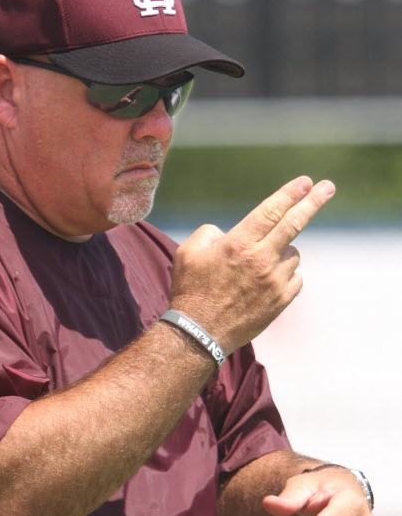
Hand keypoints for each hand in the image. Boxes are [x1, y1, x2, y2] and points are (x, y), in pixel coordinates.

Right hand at [169, 176, 334, 353]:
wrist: (198, 334)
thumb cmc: (190, 290)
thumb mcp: (188, 252)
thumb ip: (211, 233)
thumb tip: (228, 233)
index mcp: (239, 243)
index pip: (272, 210)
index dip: (291, 193)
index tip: (306, 182)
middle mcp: (261, 259)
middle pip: (295, 223)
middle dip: (313, 201)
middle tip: (328, 187)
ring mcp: (274, 281)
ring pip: (293, 255)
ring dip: (283, 253)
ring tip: (259, 267)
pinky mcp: (281, 301)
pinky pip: (295, 278)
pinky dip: (286, 275)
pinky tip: (268, 282)